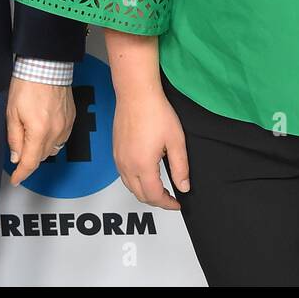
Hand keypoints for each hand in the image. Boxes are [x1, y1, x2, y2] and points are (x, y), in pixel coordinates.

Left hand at [6, 76, 74, 185]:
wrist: (46, 66)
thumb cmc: (28, 83)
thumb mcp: (12, 112)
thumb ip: (14, 138)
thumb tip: (16, 156)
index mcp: (40, 132)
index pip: (30, 162)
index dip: (21, 174)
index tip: (16, 179)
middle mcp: (56, 131)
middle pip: (42, 156)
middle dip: (29, 157)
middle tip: (18, 150)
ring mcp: (66, 125)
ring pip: (53, 148)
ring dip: (41, 148)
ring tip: (30, 136)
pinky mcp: (71, 118)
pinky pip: (61, 137)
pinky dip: (51, 138)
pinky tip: (43, 129)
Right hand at [112, 82, 188, 210]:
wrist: (136, 93)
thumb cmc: (156, 112)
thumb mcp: (176, 141)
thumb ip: (180, 168)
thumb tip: (183, 187)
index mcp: (143, 165)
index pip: (154, 196)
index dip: (167, 204)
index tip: (177, 203)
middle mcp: (127, 165)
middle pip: (140, 195)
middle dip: (156, 200)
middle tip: (170, 198)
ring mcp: (119, 158)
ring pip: (130, 187)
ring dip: (144, 192)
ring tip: (159, 188)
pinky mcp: (115, 150)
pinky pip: (123, 175)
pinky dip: (135, 181)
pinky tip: (145, 174)